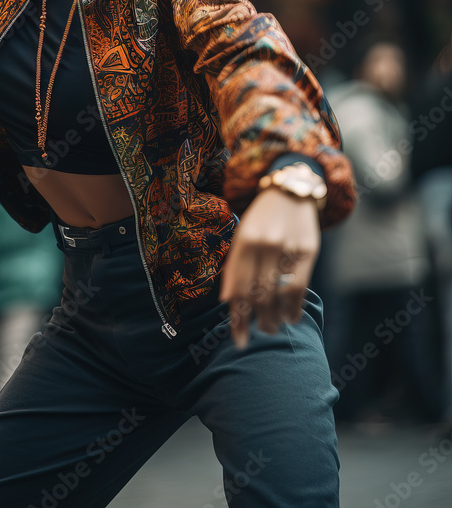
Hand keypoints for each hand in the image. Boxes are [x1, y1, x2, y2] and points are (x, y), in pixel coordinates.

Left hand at [219, 173, 320, 348]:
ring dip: (276, 319)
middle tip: (259, 332)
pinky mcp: (308, 252)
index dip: (238, 319)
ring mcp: (287, 248)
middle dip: (257, 323)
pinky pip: (300, 287)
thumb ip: (234, 267)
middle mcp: (265, 245)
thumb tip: (226, 301)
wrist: (291, 192)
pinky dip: (294, 308)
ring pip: (280, 295)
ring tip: (272, 327)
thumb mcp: (241, 236)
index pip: (239, 288)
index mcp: (244, 241)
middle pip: (259, 295)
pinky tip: (290, 317)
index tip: (239, 341)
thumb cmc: (261, 219)